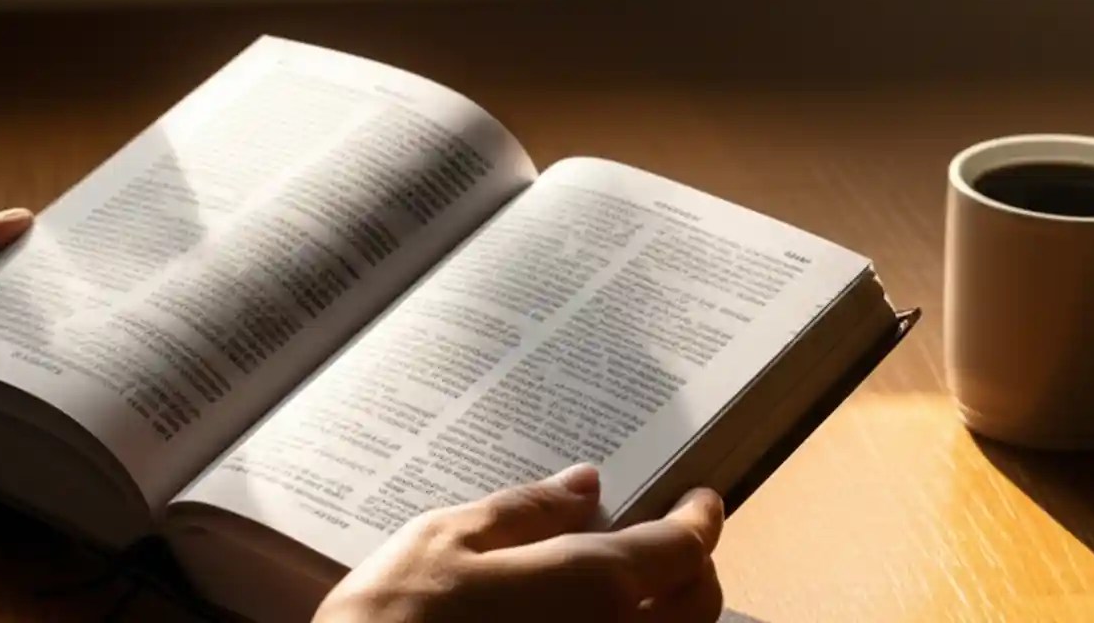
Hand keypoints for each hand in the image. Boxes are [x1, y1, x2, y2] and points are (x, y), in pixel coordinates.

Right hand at [313, 464, 724, 622]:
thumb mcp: (448, 539)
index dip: (700, 518)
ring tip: (638, 581)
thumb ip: (527, 510)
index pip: (681, 549)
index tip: (702, 501)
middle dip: (696, 566)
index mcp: (595, 588)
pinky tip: (592, 621)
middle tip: (673, 539)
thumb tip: (586, 484)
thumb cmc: (391, 621)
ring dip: (673, 611)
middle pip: (698, 605)